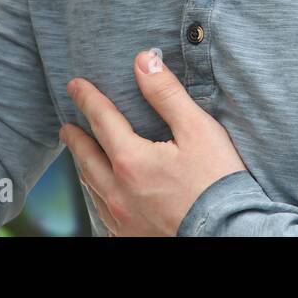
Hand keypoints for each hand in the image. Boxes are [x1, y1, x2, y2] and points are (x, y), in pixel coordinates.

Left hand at [60, 49, 247, 235]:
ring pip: (94, 189)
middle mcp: (119, 192)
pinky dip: (99, 197)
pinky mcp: (132, 238)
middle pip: (87, 158)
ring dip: (85, 167)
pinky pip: (105, 215)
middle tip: (66, 127)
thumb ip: (166, 93)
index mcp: (131, 161)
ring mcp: (123, 220)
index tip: (75, 86)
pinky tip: (104, 195)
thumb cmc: (218, 181)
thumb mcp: (197, 129)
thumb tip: (143, 60)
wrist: (232, 233)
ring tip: (82, 157)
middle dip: (76, 139)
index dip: (88, 99)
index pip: (102, 120)